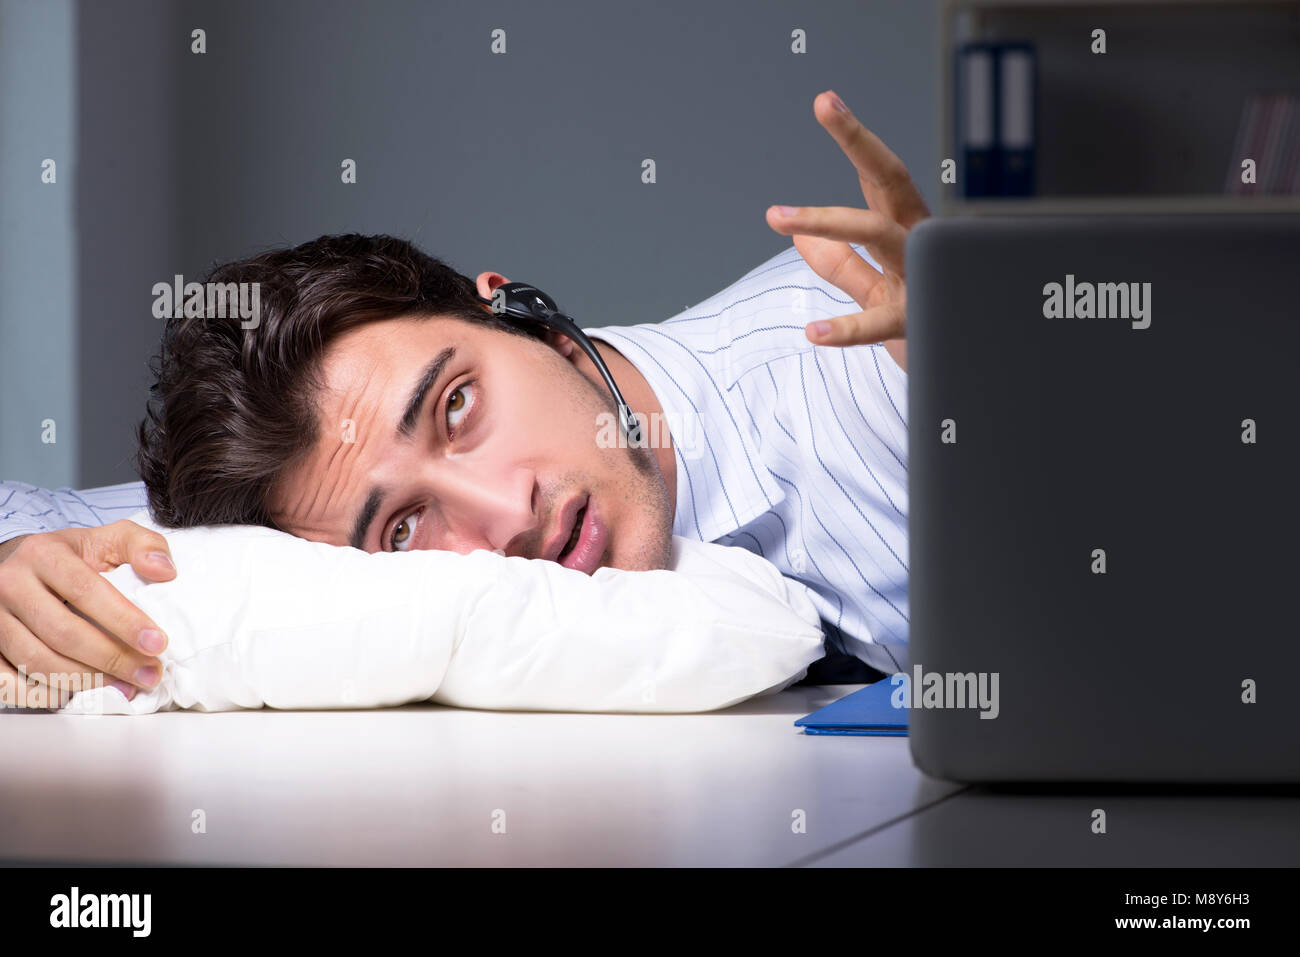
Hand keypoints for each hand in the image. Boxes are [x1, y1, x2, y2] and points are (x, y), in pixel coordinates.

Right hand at [0, 520, 176, 706]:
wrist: (16, 566)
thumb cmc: (69, 557)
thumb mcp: (106, 539)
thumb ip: (143, 545)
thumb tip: (165, 571)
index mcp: (43, 554)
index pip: (87, 591)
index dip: (124, 620)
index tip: (157, 643)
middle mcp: (10, 584)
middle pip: (63, 633)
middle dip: (113, 659)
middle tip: (148, 674)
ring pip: (37, 661)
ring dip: (86, 682)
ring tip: (124, 686)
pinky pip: (9, 683)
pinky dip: (45, 694)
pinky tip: (78, 694)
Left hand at [765, 89, 930, 367]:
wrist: (966, 374)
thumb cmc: (924, 326)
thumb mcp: (877, 292)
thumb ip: (842, 267)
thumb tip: (803, 240)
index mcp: (907, 233)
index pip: (878, 177)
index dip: (854, 137)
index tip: (826, 101)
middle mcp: (917, 245)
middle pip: (890, 181)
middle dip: (859, 140)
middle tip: (825, 106)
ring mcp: (922, 279)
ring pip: (879, 235)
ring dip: (827, 220)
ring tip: (780, 217)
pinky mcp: (919, 322)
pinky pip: (881, 321)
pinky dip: (847, 328)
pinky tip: (815, 332)